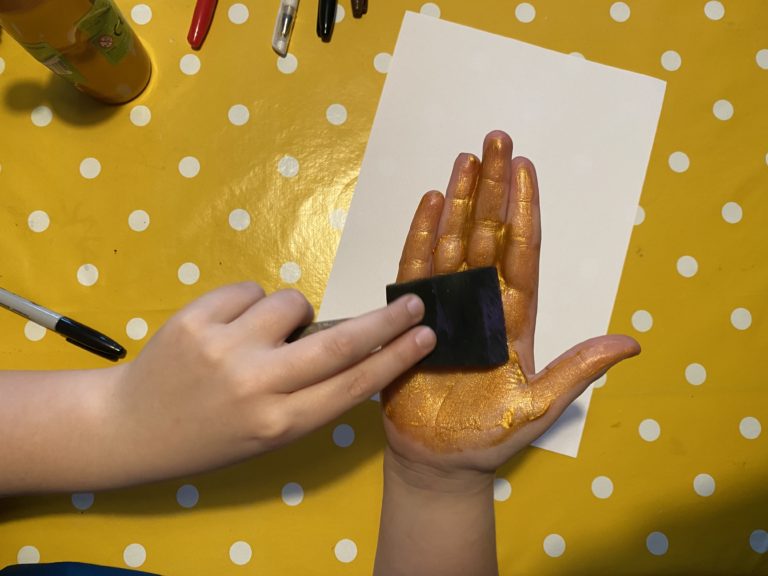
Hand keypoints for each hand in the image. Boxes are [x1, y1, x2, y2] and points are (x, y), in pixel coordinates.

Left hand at [101, 283, 435, 487]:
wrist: (131, 427)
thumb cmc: (208, 437)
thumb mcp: (266, 434)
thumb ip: (307, 394)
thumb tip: (346, 340)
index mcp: (279, 424)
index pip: (353, 384)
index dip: (396, 357)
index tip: (426, 335)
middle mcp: (257, 386)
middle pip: (339, 343)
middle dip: (385, 320)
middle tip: (414, 302)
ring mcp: (225, 348)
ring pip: (290, 302)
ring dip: (290, 312)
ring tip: (261, 334)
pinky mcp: (196, 319)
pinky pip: (249, 289)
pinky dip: (248, 304)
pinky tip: (227, 327)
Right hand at [382, 131, 640, 475]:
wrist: (441, 460)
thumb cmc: (490, 435)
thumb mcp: (540, 403)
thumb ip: (577, 370)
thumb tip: (630, 344)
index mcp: (514, 315)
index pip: (522, 250)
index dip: (524, 208)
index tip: (525, 166)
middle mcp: (481, 299)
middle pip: (488, 232)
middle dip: (492, 186)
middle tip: (495, 138)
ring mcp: (446, 305)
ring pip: (454, 241)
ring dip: (460, 200)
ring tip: (464, 159)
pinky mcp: (413, 317)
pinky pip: (416, 270)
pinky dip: (421, 236)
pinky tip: (429, 204)